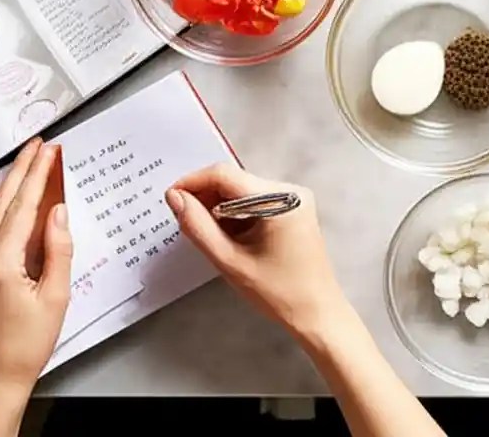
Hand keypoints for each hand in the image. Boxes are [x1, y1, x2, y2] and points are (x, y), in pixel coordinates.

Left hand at [0, 139, 72, 402]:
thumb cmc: (25, 347)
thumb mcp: (56, 297)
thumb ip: (58, 249)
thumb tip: (58, 213)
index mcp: (0, 263)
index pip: (23, 206)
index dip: (38, 174)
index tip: (48, 152)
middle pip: (1, 201)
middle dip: (21, 170)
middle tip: (37, 148)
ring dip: (5, 190)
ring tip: (27, 176)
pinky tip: (8, 213)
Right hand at [166, 163, 345, 336]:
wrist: (317, 313)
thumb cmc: (279, 293)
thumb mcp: (230, 261)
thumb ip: (197, 226)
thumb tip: (175, 197)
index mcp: (279, 199)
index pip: (225, 174)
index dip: (192, 182)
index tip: (171, 199)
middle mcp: (290, 191)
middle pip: (234, 180)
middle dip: (206, 198)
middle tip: (186, 223)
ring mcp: (294, 199)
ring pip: (242, 191)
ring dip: (220, 209)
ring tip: (212, 238)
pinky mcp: (292, 210)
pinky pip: (254, 202)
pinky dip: (236, 215)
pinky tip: (231, 239)